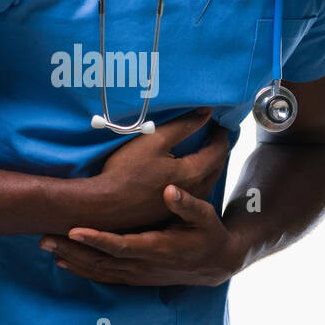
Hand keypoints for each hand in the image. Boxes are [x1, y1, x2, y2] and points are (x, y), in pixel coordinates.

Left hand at [40, 183, 245, 286]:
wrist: (215, 263)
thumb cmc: (208, 233)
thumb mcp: (204, 216)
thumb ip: (187, 204)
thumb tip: (169, 190)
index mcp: (158, 248)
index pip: (122, 246)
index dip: (98, 239)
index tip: (74, 230)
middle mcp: (144, 265)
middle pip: (101, 260)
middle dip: (72, 250)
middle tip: (45, 238)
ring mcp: (137, 274)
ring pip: (98, 271)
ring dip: (71, 260)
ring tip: (46, 246)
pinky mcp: (134, 278)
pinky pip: (103, 277)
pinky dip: (82, 270)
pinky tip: (63, 263)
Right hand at [88, 107, 230, 230]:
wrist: (104, 206)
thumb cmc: (127, 171)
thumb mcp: (155, 140)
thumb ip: (183, 125)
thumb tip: (207, 113)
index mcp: (194, 173)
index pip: (218, 150)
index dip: (220, 134)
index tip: (219, 124)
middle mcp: (194, 191)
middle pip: (216, 167)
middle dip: (218, 149)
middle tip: (214, 135)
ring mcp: (182, 205)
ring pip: (206, 181)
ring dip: (209, 164)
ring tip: (203, 151)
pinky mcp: (171, 212)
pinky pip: (194, 191)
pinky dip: (197, 177)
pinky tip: (186, 173)